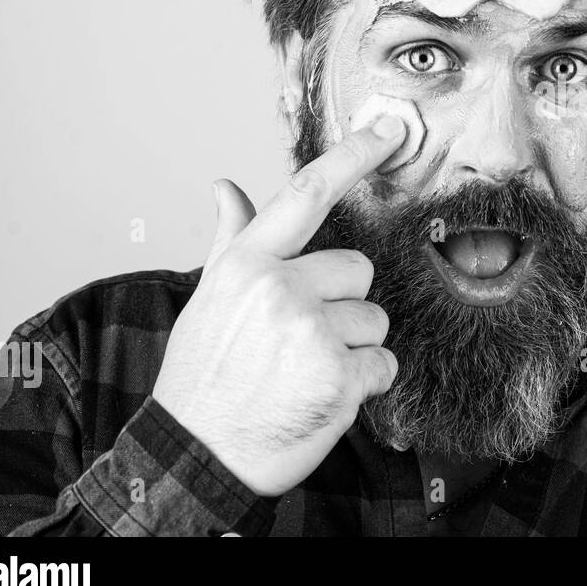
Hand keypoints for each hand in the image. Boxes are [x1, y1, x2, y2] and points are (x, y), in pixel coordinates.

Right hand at [152, 116, 406, 496]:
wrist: (195, 456)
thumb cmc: (204, 377)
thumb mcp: (209, 300)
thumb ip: (232, 240)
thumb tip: (227, 187)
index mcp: (246, 265)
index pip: (307, 194)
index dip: (354, 155)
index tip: (391, 129)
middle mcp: (279, 289)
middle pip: (359, 269)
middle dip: (343, 302)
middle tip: (300, 339)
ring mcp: (310, 332)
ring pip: (375, 319)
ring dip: (353, 348)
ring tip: (304, 372)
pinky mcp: (338, 375)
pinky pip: (383, 363)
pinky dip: (363, 384)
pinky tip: (320, 396)